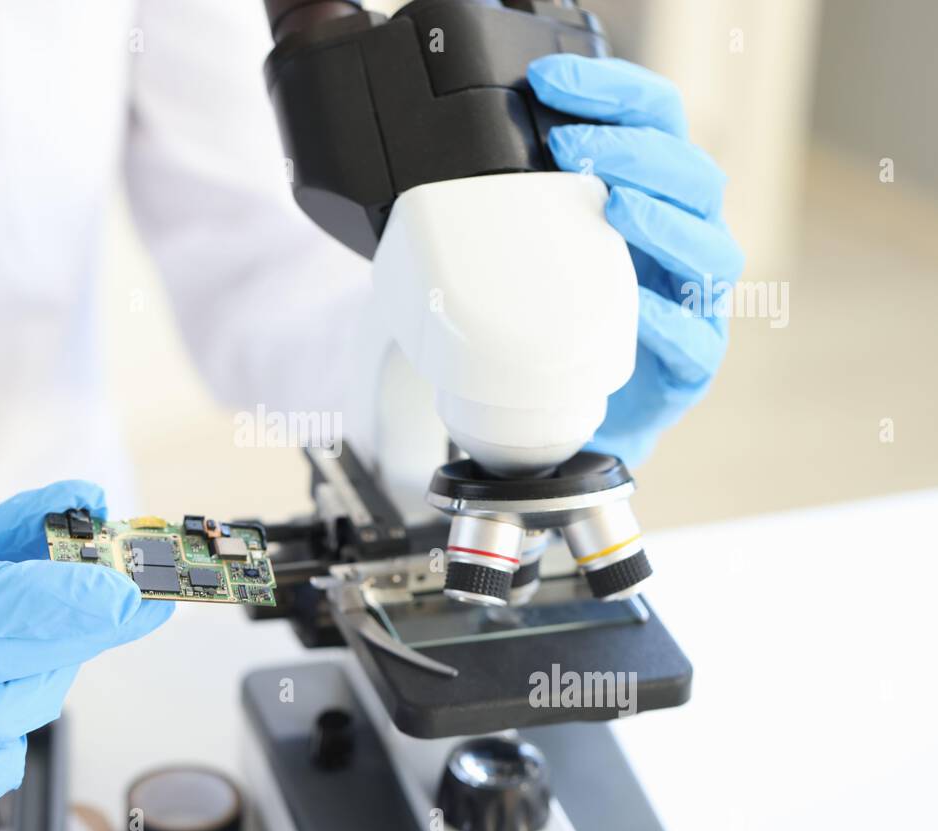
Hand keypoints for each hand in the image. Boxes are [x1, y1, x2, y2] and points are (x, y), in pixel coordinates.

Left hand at [528, 54, 744, 465]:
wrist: (557, 419)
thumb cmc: (550, 324)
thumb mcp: (530, 253)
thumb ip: (517, 206)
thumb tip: (450, 159)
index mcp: (651, 199)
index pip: (655, 124)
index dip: (615, 92)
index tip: (551, 80)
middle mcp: (684, 243)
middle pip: (693, 177)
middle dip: (635, 150)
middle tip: (572, 142)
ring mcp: (695, 304)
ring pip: (711, 250)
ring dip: (664, 221)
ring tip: (617, 205)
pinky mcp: (692, 366)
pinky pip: (696, 338)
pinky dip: (667, 319)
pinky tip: (636, 305)